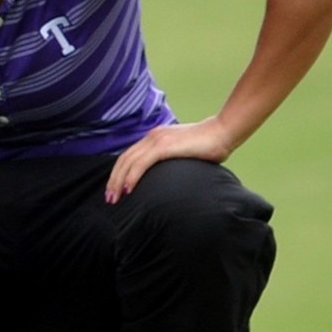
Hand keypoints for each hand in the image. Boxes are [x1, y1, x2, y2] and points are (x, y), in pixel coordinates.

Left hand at [104, 118, 233, 203]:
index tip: (115, 190)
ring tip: (114, 198)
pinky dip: (132, 176)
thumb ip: (171, 162)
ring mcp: (157, 140)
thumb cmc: (208, 147)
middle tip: (109, 198)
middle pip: (124, 159)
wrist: (222, 133)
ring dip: (118, 181)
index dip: (119, 173)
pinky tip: (128, 189)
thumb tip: (166, 179)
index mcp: (155, 137)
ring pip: (129, 162)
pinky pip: (141, 163)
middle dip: (113, 179)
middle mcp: (152, 137)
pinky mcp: (164, 146)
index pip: (129, 156)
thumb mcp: (183, 154)